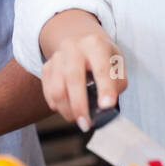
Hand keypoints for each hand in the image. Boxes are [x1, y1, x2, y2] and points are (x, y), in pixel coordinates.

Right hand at [39, 13, 125, 131]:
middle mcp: (73, 47)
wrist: (82, 41)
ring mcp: (57, 57)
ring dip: (67, 110)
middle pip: (73, 78)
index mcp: (95, 45)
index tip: (107, 105)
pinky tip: (68, 109)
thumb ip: (117, 84)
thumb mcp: (118, 65)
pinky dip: (57, 106)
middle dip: (79, 105)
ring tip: (78, 119)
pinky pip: (48, 93)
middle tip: (86, 124)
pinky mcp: (46, 67)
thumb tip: (106, 106)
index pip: (101, 69)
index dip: (105, 88)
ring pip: (57, 89)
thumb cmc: (104, 58)